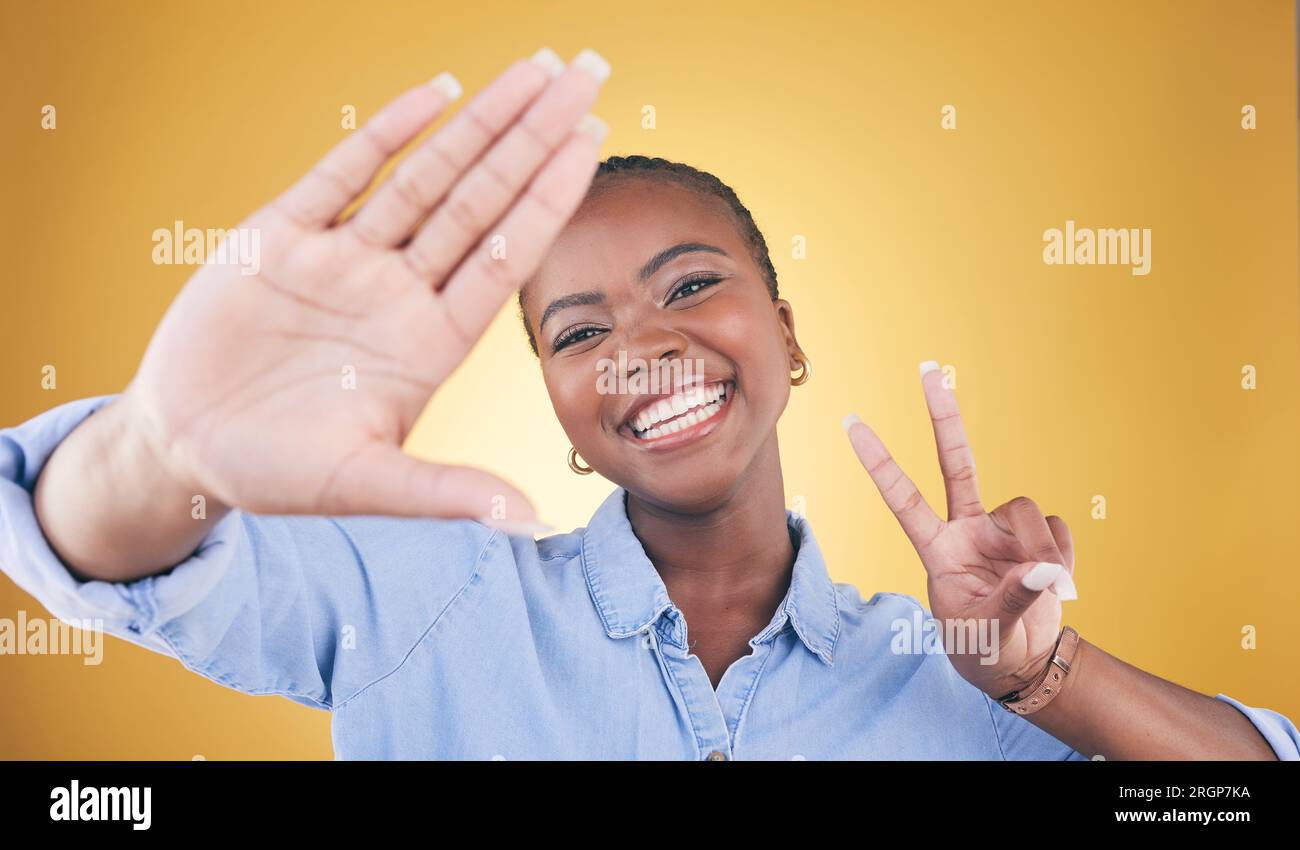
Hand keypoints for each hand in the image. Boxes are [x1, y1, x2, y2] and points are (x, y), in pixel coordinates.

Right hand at [123, 51, 608, 524]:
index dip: (551, 196)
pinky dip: (387, 133)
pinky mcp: (282, 239)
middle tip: (585, 72)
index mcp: (430, 342)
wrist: (183, 448)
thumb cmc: (278, 472)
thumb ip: (444, 493)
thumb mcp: (364, 483)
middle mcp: (400, 291)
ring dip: (480, 122)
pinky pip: (344, 173)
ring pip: (427, 176)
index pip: (508, 255)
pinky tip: (437, 93)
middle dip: (533, 136)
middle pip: (483, 199)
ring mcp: (346, 260)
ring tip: (535, 69)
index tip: (593, 142)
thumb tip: (530, 522)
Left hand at [843, 362, 1077, 697]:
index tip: (851, 422)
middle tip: (927, 366)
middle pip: (957, 462)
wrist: (1020, 663)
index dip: (879, 462)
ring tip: (1046, 589)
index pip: (902, 498)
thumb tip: (1043, 568)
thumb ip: (1012, 600)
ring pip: (1026, 509)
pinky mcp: (1041, 540)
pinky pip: (1058, 532)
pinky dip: (1064, 562)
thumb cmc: (982, 646)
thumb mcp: (984, 631)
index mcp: (938, 548)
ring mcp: (1004, 532)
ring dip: (1041, 549)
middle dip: (943, 415)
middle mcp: (968, 529)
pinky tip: (1056, 586)